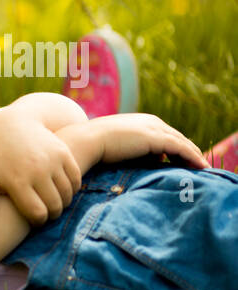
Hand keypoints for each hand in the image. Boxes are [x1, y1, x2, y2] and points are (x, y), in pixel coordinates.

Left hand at [0, 112, 82, 224]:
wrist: (16, 124)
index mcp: (17, 181)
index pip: (37, 214)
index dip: (38, 221)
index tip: (35, 219)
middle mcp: (37, 171)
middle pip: (55, 206)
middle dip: (52, 214)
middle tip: (47, 213)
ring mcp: (52, 161)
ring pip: (67, 194)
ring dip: (63, 202)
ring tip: (54, 202)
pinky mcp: (64, 153)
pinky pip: (76, 180)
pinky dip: (72, 189)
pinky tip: (63, 190)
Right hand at [89, 113, 208, 168]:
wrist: (86, 140)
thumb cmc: (95, 146)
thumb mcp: (119, 146)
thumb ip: (134, 150)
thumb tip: (150, 161)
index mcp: (141, 122)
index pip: (165, 136)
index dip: (176, 148)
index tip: (184, 161)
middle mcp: (151, 121)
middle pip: (177, 138)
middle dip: (189, 151)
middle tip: (199, 165)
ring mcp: (155, 128)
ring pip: (182, 142)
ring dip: (195, 155)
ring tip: (204, 168)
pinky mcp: (157, 138)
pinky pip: (181, 148)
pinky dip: (193, 157)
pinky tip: (201, 167)